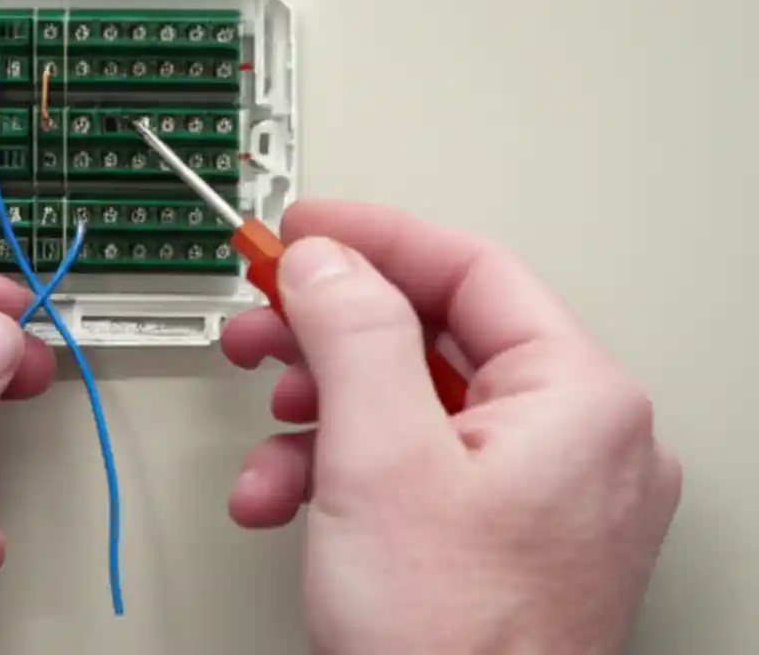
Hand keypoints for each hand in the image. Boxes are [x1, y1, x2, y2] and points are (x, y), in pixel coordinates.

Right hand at [221, 201, 680, 653]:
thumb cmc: (450, 648)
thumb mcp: (379, 459)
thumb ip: (353, 332)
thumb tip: (328, 257)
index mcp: (580, 400)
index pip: (470, 269)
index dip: (374, 237)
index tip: (301, 228)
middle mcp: (574, 441)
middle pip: (432, 338)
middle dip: (326, 336)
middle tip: (260, 322)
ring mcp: (538, 495)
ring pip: (409, 408)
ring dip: (317, 417)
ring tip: (264, 441)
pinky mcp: (496, 538)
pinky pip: (410, 471)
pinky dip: (337, 475)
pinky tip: (281, 499)